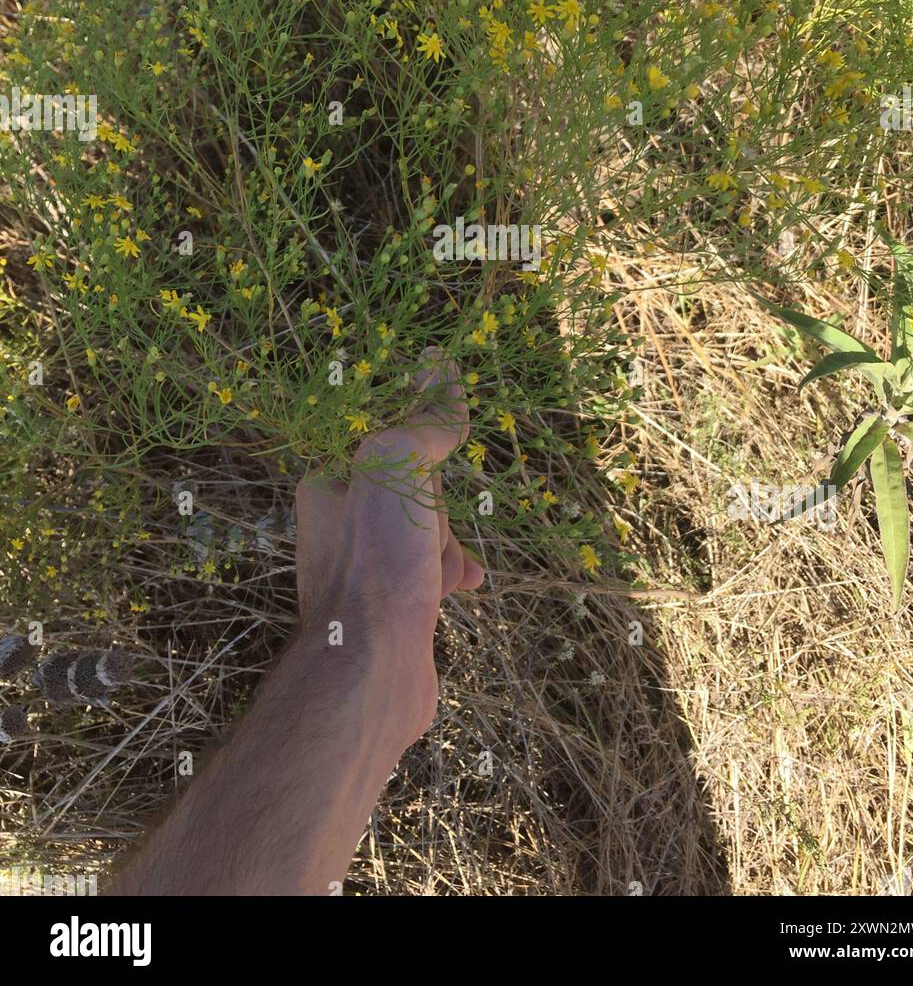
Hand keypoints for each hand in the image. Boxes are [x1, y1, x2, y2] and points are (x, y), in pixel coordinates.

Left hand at [295, 354, 485, 731]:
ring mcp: (363, 570)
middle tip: (427, 538)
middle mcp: (337, 527)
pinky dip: (451, 576)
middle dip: (438, 510)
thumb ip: (423, 421)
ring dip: (447, 546)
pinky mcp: (389, 609)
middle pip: (415, 491)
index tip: (434, 467)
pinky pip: (431, 573)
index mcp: (327, 487)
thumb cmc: (377, 562)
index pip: (392, 445)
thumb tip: (443, 368)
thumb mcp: (396, 464)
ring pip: (428, 533)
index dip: (422, 456)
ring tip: (441, 575)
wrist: (371, 669)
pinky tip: (460, 588)